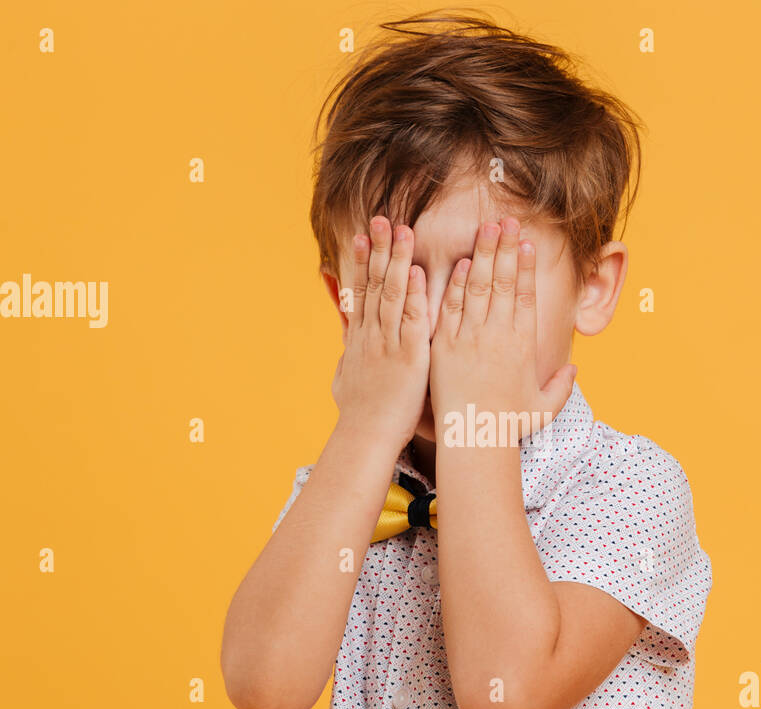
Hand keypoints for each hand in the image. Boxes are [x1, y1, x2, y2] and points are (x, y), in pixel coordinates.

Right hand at [331, 216, 430, 450]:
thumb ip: (349, 356)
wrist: (366, 437)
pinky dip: (412, 294)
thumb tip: (347, 345)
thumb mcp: (346, 379)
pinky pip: (410, 319)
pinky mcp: (408, 357)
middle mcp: (371, 335)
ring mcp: (388, 343)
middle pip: (373, 283)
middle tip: (381, 218)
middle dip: (378, 248)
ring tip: (400, 231)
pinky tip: (414, 271)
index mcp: (360, 339)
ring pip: (391, 294)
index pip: (361, 291)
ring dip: (396, 260)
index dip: (363, 262)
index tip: (364, 235)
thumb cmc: (360, 415)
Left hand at [428, 217, 575, 445]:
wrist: (475, 439)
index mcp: (523, 344)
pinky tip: (459, 263)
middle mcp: (498, 335)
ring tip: (485, 228)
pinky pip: (450, 307)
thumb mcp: (544, 407)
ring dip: (481, 254)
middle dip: (504, 247)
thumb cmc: (508, 426)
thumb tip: (574, 369)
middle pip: (502, 281)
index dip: (525, 266)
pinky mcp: (445, 346)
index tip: (526, 243)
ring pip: (477, 286)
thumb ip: (561, 387)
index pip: (524, 295)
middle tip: (506, 220)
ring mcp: (470, 338)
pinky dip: (455, 283)